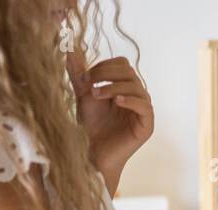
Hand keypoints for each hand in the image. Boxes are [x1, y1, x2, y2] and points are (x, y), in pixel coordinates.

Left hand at [66, 50, 153, 187]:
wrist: (94, 152)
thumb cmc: (91, 125)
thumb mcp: (83, 94)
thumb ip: (79, 73)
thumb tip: (70, 49)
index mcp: (125, 87)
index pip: (122, 64)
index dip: (104, 65)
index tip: (85, 76)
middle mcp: (137, 96)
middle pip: (129, 72)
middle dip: (106, 74)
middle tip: (88, 84)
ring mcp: (144, 111)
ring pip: (136, 87)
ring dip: (113, 87)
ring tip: (96, 95)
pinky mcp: (147, 125)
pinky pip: (145, 106)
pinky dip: (131, 101)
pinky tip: (116, 102)